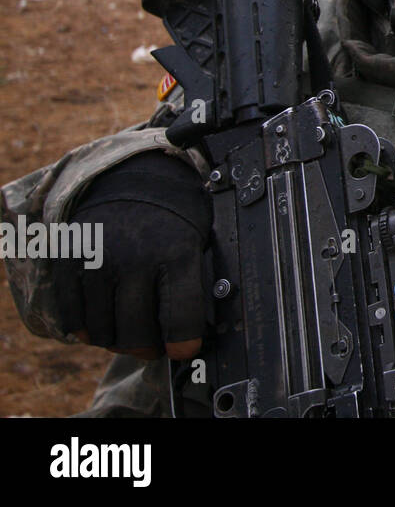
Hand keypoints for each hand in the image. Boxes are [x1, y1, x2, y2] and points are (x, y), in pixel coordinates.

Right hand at [54, 152, 210, 361]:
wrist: (132, 174)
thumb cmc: (172, 214)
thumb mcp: (195, 239)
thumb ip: (190, 281)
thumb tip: (191, 331)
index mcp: (177, 250)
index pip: (181, 315)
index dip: (184, 343)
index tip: (184, 351)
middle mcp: (135, 257)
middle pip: (137, 331)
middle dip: (148, 348)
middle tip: (154, 347)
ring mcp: (98, 260)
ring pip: (105, 330)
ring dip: (117, 341)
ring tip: (130, 333)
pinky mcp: (68, 262)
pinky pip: (74, 317)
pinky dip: (87, 329)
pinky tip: (102, 324)